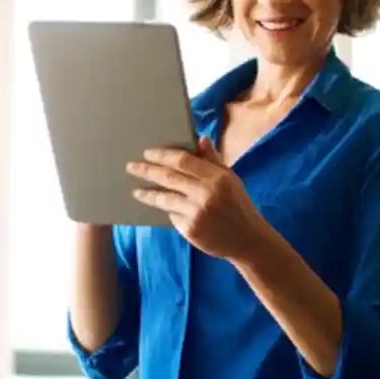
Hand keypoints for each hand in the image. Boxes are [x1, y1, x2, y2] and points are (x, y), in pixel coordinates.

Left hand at [128, 136, 266, 260]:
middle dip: (147, 170)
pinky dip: (167, 210)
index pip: (183, 161)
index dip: (163, 156)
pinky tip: (161, 207)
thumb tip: (199, 139)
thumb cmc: (239, 205)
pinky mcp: (190, 230)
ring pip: (165, 198)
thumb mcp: (231, 179)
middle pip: (169, 177)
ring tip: (136, 191)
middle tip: (131, 166)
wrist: (248, 240)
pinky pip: (172, 215)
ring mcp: (196, 213)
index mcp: (217, 177)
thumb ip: (213, 160)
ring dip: (148, 193)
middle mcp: (205, 194)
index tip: (147, 153)